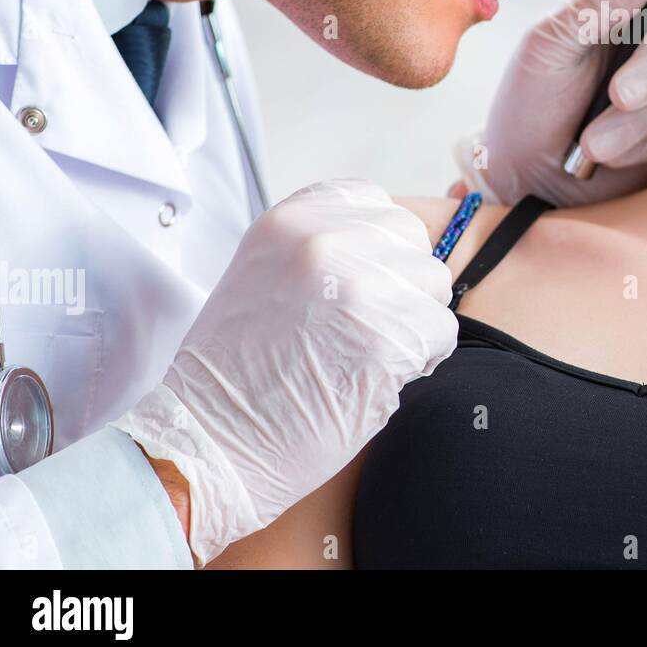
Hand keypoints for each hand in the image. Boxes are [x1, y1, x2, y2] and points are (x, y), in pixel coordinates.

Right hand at [110, 179, 458, 565]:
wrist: (206, 444)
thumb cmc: (235, 372)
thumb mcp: (262, 274)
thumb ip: (320, 249)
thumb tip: (388, 246)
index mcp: (289, 220)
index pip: (374, 202)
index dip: (380, 246)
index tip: (362, 280)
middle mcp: (322, 241)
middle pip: (411, 238)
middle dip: (402, 281)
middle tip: (367, 324)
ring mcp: (356, 286)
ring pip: (433, 282)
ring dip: (414, 319)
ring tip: (369, 352)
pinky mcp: (385, 336)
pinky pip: (441, 330)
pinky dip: (423, 358)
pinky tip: (380, 376)